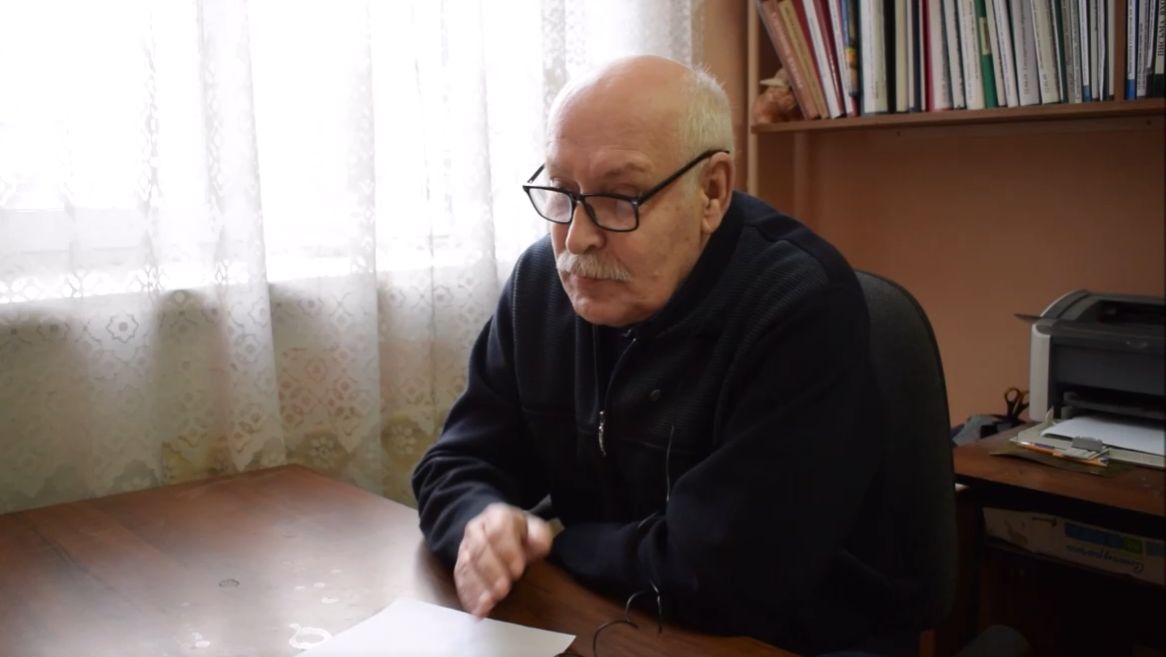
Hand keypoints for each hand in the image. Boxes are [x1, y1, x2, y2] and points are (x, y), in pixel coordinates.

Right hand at [454, 503, 552, 617]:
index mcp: (496, 516)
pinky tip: (476, 611)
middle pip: (479, 550)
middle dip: (491, 572)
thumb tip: (539, 544)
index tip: (517, 571)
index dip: (506, 551)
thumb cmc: (517, 533)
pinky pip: (460, 580)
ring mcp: (464, 547)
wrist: (493, 529)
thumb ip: (538, 535)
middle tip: (502, 591)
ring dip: (476, 588)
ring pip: (466, 566)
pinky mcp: (459, 564)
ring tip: (486, 605)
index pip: (497, 531)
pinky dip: (467, 597)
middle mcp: (476, 529)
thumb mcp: (533, 528)